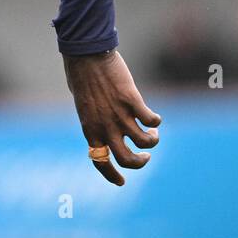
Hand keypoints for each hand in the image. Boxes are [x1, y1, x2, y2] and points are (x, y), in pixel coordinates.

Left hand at [63, 48, 160, 185]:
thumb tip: (107, 129)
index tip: (121, 182)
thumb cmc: (81, 77)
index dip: (111, 175)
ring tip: (152, 132)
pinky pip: (151, 120)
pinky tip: (154, 116)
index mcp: (90, 129)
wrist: (86, 55)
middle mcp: (105, 126)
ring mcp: (119, 114)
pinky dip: (156, 121)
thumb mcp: (83, 105)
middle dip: (140, 162)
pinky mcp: (132, 101)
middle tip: (146, 156)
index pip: (100, 161)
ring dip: (153, 141)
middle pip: (128, 159)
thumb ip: (96, 120)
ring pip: (145, 142)